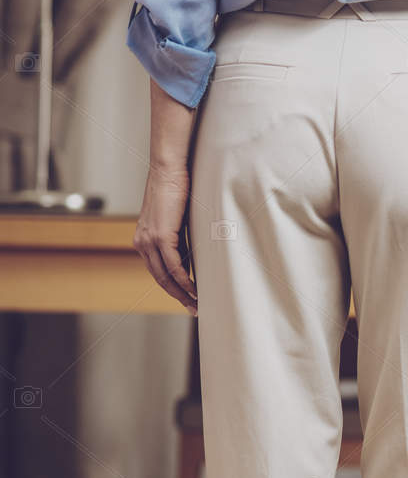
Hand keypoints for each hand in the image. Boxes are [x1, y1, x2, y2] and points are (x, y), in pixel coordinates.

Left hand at [134, 165, 196, 313]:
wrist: (168, 169)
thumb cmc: (174, 188)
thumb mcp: (175, 219)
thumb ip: (178, 238)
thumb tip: (190, 256)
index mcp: (143, 239)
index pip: (157, 270)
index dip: (172, 286)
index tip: (186, 297)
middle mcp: (142, 242)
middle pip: (159, 278)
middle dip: (177, 295)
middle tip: (192, 308)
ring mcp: (149, 240)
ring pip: (165, 276)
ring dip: (181, 292)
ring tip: (195, 303)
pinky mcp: (160, 236)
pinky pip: (173, 266)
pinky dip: (184, 280)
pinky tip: (194, 289)